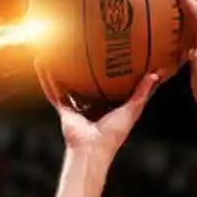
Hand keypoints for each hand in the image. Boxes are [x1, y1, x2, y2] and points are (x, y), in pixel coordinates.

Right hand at [36, 61, 161, 155]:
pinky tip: (42, 64)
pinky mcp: (64, 110)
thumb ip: (142, 92)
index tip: (115, 53)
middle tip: (84, 47)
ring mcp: (77, 107)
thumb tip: (155, 74)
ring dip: (61, 70)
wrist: (93, 149)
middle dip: (84, 68)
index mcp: (109, 107)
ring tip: (57, 51)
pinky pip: (53, 91)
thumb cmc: (113, 134)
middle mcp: (92, 106)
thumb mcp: (132, 109)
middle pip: (87, 83)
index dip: (113, 72)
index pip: (111, 86)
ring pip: (67, 84)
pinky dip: (46, 79)